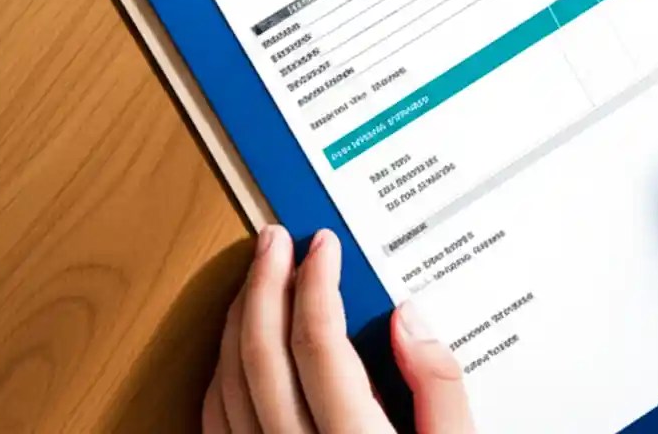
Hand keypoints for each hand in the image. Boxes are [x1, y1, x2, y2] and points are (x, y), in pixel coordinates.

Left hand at [203, 227, 473, 433]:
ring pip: (227, 386)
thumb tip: (408, 318)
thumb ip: (442, 389)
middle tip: (275, 241)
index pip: (318, 344)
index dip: (315, 283)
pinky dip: (221, 375)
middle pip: (260, 355)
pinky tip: (237, 352)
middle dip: (263, 285)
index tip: (322, 245)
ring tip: (255, 280)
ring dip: (235, 323)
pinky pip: (216, 426)